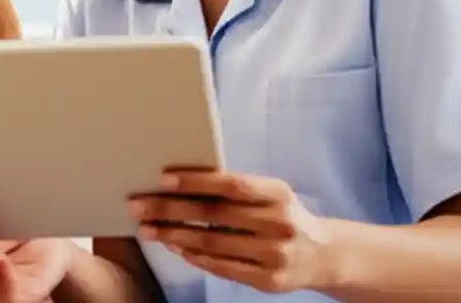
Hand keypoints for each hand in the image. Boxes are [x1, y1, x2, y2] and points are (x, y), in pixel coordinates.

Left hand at [129, 170, 333, 294]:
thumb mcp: (269, 194)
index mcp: (278, 193)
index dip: (196, 181)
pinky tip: (174, 246)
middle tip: (137, 206)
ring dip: (174, 236)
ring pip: (213, 244)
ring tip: (147, 229)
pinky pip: (222, 267)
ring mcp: (275, 255)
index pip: (231, 184)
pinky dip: (194, 256)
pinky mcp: (269, 281)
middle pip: (215, 215)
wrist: (323, 255)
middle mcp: (279, 223)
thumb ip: (234, 190)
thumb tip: (178, 183)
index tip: (162, 179)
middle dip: (170, 210)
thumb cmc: (281, 214)